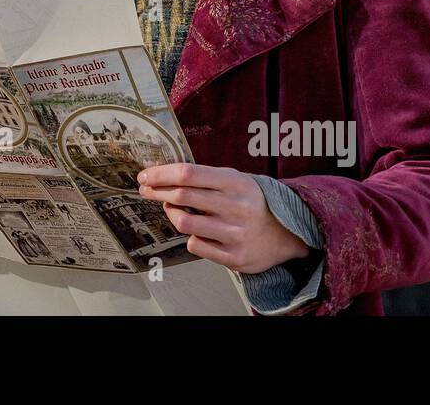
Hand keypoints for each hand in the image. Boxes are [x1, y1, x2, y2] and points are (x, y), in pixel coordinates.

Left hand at [137, 163, 309, 273]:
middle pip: (181, 195)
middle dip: (157, 191)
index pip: (188, 173)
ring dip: (171, 213)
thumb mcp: (234, 181)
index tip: (145, 176)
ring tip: (172, 209)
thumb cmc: (250, 203)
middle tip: (146, 190)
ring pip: (183, 221)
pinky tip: (195, 231)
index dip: (161, 174)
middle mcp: (235, 207)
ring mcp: (234, 233)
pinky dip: (189, 236)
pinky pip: (195, 245)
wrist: (284, 234)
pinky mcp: (233, 256)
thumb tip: (163, 174)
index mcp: (234, 183)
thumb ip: (204, 177)